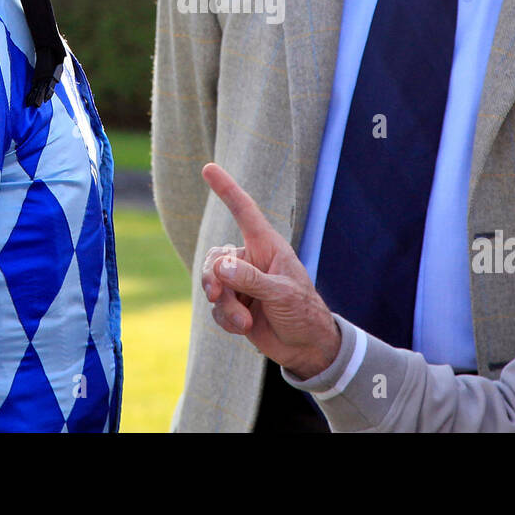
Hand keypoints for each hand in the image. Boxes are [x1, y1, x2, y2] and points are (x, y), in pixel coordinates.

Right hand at [200, 162, 340, 379]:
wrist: (305, 346)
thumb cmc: (302, 311)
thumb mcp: (282, 293)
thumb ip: (252, 279)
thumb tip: (222, 266)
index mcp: (267, 246)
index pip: (244, 211)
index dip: (226, 189)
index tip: (208, 167)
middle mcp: (250, 260)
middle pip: (216, 257)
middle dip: (212, 277)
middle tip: (216, 295)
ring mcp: (241, 283)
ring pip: (213, 285)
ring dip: (224, 306)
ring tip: (243, 323)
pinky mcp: (235, 305)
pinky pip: (216, 307)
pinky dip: (225, 320)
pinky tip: (243, 329)